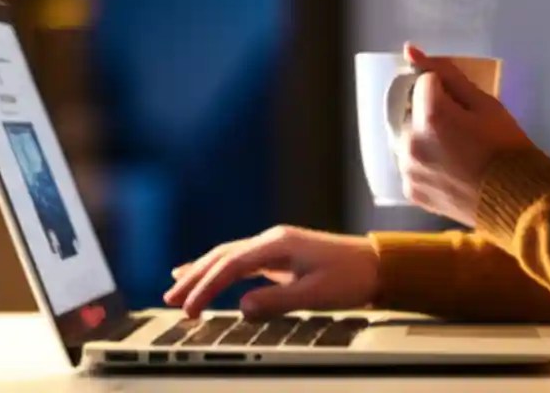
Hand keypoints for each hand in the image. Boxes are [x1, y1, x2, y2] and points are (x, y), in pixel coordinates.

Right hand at [162, 226, 379, 318]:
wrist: (378, 265)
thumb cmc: (351, 277)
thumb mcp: (315, 293)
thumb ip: (276, 301)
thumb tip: (241, 307)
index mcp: (277, 244)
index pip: (230, 265)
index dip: (206, 287)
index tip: (190, 309)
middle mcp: (272, 240)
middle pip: (222, 256)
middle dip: (194, 277)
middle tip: (171, 300)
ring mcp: (275, 247)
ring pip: (229, 257)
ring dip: (202, 272)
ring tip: (175, 287)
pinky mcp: (280, 256)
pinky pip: (241, 261)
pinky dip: (219, 269)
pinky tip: (206, 274)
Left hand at [398, 42, 536, 225]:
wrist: (518, 201)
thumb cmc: (507, 147)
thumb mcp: (485, 104)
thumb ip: (446, 74)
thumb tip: (410, 49)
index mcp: (430, 116)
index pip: (423, 82)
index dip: (444, 87)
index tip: (462, 104)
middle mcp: (410, 142)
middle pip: (409, 111)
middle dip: (428, 112)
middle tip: (459, 128)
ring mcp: (408, 169)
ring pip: (406, 139)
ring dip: (423, 137)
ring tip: (455, 150)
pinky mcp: (411, 190)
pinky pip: (410, 166)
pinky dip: (424, 162)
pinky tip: (450, 168)